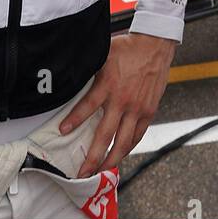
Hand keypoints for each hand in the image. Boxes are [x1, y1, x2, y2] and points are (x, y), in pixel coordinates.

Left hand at [60, 32, 177, 176]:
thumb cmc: (127, 48)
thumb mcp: (103, 55)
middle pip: (105, 135)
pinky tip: (120, 154)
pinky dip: (128, 147)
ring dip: (111, 160)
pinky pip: (137, 135)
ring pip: (123, 142)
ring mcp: (137, 108)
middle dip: (92, 157)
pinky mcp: (149, 111)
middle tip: (82, 173)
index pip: (87, 107)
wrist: (155, 45)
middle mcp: (122, 100)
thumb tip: (71, 78)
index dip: (74, 120)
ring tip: (101, 171)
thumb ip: (90, 71)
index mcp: (108, 85)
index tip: (62, 131)